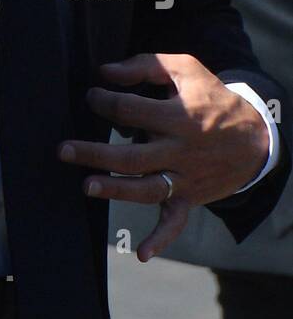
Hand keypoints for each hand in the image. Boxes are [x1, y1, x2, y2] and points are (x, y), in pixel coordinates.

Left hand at [57, 52, 269, 261]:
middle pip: (132, 156)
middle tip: (63, 150)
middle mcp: (180, 151)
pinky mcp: (189, 197)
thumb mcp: (186, 70)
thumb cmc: (211, 98)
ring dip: (115, 189)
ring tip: (86, 186)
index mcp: (178, 117)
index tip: (91, 96)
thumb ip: (145, 66)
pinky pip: (175, 221)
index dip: (105, 102)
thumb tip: (105, 72)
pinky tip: (141, 253)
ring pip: (146, 188)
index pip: (131, 111)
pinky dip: (160, 239)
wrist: (254, 137)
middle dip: (95, 153)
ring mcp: (185, 178)